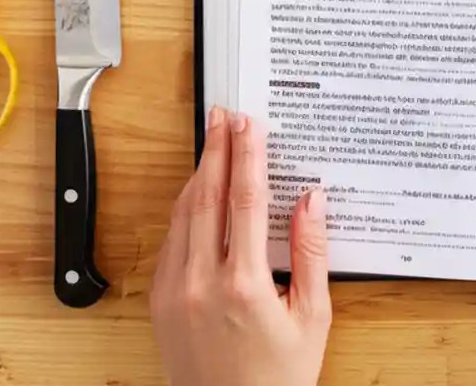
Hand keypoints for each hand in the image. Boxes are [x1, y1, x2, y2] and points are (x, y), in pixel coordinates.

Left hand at [150, 107, 330, 385]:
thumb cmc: (279, 377)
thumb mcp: (313, 317)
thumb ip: (311, 254)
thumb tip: (311, 201)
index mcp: (245, 285)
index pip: (246, 200)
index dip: (248, 155)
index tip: (250, 124)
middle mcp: (202, 283)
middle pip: (208, 196)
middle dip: (218, 150)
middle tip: (224, 115)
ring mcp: (176, 291)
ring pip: (183, 214)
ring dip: (199, 173)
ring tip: (213, 142)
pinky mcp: (162, 301)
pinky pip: (172, 240)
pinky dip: (185, 208)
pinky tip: (198, 192)